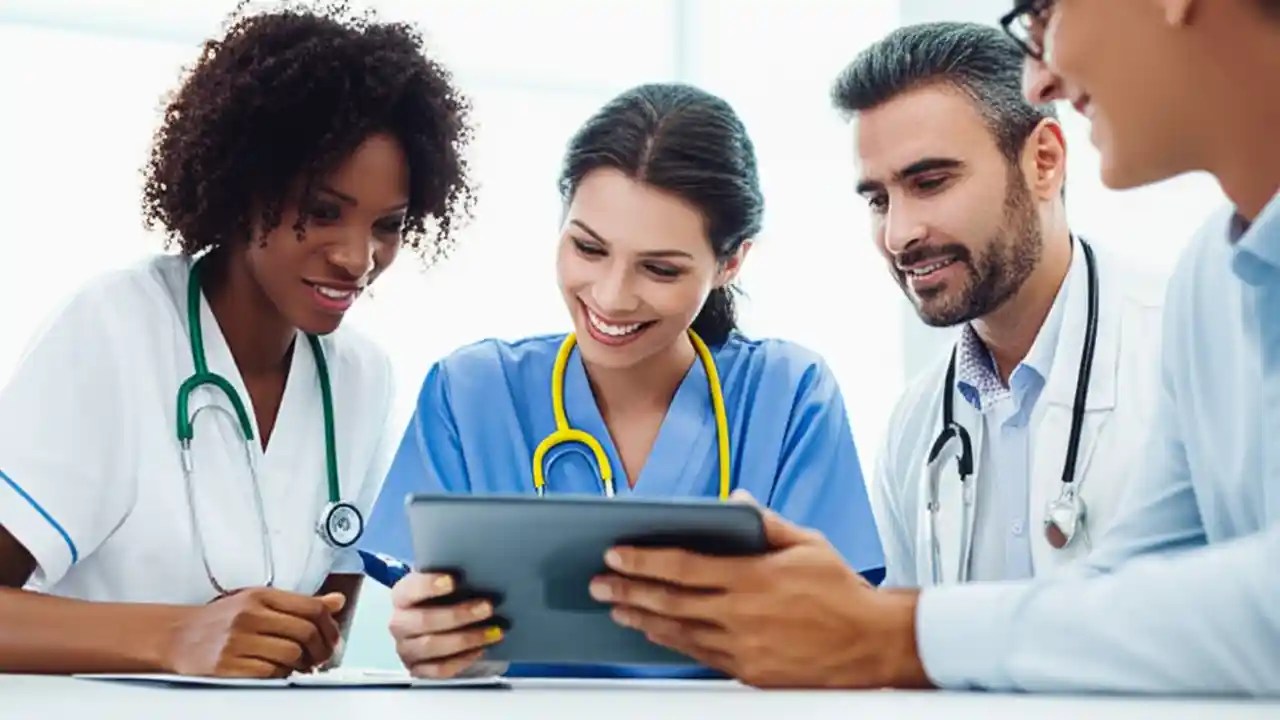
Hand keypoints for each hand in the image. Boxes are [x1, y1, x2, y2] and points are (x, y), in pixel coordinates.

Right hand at [162, 588, 344, 677]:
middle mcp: (249, 616)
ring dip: (300, 665)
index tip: (332, 637)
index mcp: (260, 596)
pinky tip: (275, 672)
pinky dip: (279, 676)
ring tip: (297, 665)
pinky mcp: (228, 666)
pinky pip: (270, 674)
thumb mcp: (259, 602)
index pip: (311, 607)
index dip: (330, 626)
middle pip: (306, 632)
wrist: (177, 637)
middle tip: (320, 657)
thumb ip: (299, 603)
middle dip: (320, 649)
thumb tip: (337, 602)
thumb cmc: (222, 620)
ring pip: (291, 655)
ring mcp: (237, 641)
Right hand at [388, 572, 503, 678]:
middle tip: (487, 608)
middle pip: (424, 621)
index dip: (429, 586)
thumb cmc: (444, 599)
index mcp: (402, 596)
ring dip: (466, 639)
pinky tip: (481, 649)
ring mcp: (406, 649)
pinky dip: (462, 660)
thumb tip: (481, 571)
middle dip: (458, 615)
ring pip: (431, 646)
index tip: (452, 581)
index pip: (410, 589)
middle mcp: (399, 623)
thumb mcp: (445, 583)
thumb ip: (455, 577)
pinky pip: (439, 669)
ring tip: (493, 632)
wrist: (438, 621)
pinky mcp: (418, 669)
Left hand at [590, 493, 930, 688]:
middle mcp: (741, 614)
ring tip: (617, 608)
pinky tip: (656, 632)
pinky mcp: (748, 671)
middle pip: (670, 602)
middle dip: (628, 591)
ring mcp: (742, 648)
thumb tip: (734, 501)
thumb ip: (765, 523)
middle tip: (599, 584)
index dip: (644, 561)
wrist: (872, 643)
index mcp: (753, 577)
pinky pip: (699, 655)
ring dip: (642, 619)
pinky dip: (671, 642)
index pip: (683, 566)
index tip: (616, 554)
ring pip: (678, 632)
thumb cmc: (842, 591)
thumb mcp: (808, 542)